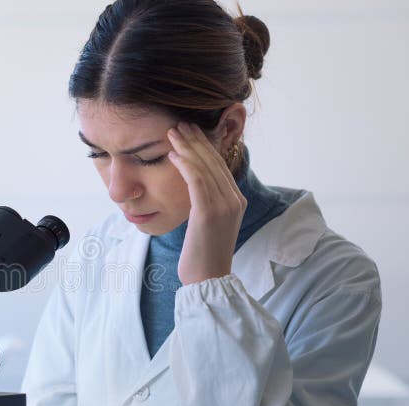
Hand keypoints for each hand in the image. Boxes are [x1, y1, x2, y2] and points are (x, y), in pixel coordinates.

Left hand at [167, 122, 246, 284]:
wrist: (207, 279)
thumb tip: (195, 190)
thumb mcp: (209, 224)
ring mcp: (225, 205)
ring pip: (204, 167)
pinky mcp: (209, 211)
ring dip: (187, 147)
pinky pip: (196, 180)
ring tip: (172, 133)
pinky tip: (172, 155)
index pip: (220, 166)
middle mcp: (234, 199)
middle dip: (195, 140)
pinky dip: (185, 164)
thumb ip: (207, 204)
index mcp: (236, 200)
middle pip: (214, 161)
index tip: (189, 132)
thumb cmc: (202, 254)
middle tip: (179, 124)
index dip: (204, 146)